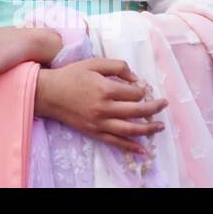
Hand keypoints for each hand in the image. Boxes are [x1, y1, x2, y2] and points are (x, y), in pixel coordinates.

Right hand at [34, 58, 166, 154]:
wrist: (49, 93)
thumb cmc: (71, 75)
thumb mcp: (93, 63)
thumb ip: (116, 66)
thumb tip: (135, 77)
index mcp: (105, 89)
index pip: (134, 93)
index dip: (142, 89)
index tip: (143, 87)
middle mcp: (105, 108)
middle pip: (137, 111)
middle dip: (154, 108)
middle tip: (163, 104)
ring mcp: (100, 123)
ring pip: (131, 130)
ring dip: (149, 129)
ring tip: (160, 126)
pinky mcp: (95, 132)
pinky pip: (116, 142)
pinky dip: (131, 147)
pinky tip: (143, 150)